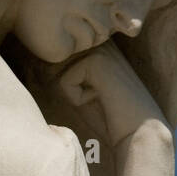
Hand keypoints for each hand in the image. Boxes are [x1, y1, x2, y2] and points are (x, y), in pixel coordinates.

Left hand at [55, 40, 170, 146]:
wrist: (140, 132)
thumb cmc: (112, 118)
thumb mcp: (84, 91)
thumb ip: (67, 75)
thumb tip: (36, 66)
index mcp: (100, 47)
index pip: (62, 58)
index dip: (65, 81)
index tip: (91, 96)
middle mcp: (101, 43)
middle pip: (57, 63)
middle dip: (67, 86)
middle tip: (97, 99)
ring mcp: (100, 49)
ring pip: (60, 73)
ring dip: (74, 94)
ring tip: (100, 99)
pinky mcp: (97, 60)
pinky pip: (65, 82)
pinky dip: (77, 98)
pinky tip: (101, 100)